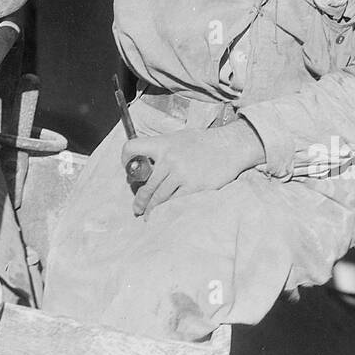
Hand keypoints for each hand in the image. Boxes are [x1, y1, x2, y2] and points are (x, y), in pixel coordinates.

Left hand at [123, 121, 263, 218]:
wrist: (229, 146)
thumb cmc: (203, 142)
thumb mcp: (178, 138)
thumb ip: (161, 149)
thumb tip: (145, 162)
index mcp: (162, 144)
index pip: (133, 148)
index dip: (126, 160)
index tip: (129, 171)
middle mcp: (169, 158)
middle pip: (146, 185)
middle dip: (139, 200)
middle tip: (137, 208)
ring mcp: (181, 173)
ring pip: (158, 197)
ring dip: (150, 209)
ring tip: (148, 216)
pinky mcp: (194, 186)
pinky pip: (174, 202)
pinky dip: (167, 211)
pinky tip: (164, 216)